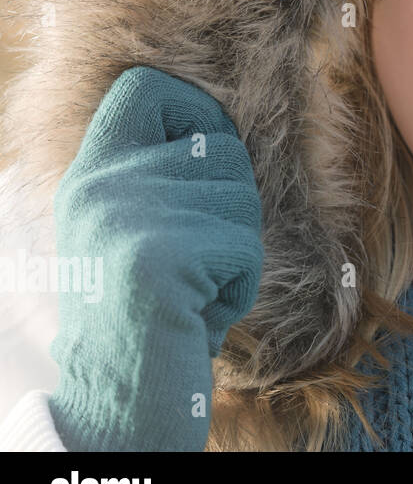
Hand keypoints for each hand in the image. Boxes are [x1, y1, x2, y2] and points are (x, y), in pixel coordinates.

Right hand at [47, 66, 263, 450]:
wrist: (121, 396)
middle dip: (235, 206)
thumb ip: (164, 173)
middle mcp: (104, 186)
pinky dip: (240, 287)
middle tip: (197, 260)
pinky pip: (248, 248)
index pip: (146, 87)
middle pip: (225, 148)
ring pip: (246, 198)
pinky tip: (199, 312)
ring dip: (239, 250)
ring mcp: (131, 217)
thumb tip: (226, 124)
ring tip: (195, 288)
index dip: (197, 109)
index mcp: (92, 175)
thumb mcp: (138, 228)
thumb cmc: (148, 312)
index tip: (203, 156)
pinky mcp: (166, 255)